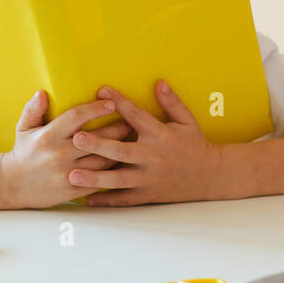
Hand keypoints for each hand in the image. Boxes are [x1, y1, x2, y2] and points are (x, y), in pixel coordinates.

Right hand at [0, 90, 133, 208]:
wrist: (11, 185)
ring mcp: (67, 173)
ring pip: (102, 161)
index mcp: (48, 136)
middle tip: (133, 121)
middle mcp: (59, 154)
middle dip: (118, 128)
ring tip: (134, 142)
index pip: (76, 117)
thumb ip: (34, 110)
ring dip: (120, 151)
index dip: (96, 108)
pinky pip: (98, 180)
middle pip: (97, 139)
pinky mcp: (72, 190)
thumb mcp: (23, 128)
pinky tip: (125, 165)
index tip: (112, 103)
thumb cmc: (22, 152)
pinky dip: (113, 172)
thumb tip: (43, 92)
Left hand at [71, 81, 222, 206]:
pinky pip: (125, 199)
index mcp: (160, 134)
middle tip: (77, 139)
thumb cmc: (195, 145)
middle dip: (98, 145)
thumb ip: (171, 102)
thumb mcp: (187, 120)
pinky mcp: (148, 194)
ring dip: (95, 177)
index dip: (119, 103)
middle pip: (121, 151)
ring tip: (73, 175)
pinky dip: (106, 200)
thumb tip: (158, 82)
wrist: (210, 176)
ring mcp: (149, 178)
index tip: (101, 91)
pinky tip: (88, 199)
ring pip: (118, 179)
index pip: (136, 116)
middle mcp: (152, 156)